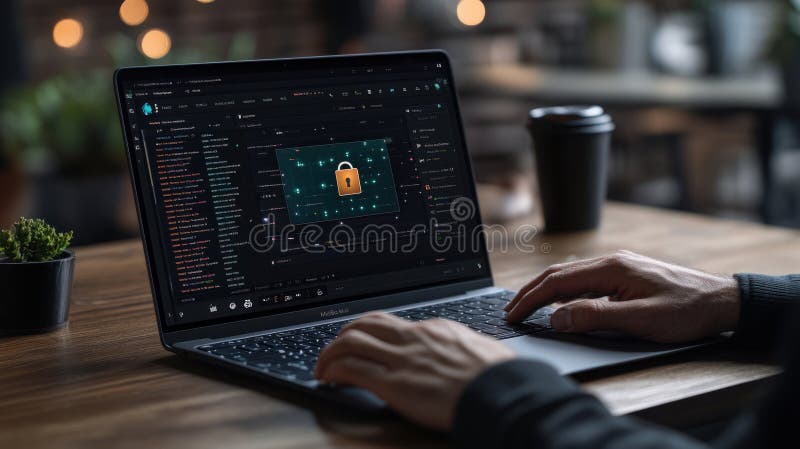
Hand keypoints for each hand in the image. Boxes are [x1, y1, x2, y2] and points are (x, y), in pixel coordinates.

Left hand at [314, 312, 513, 430]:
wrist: (503, 391)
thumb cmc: (500, 376)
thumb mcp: (480, 350)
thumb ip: (461, 348)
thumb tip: (460, 352)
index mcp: (436, 329)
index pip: (395, 323)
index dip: (374, 333)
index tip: (367, 343)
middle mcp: (415, 337)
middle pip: (367, 323)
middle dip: (344, 334)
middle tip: (335, 348)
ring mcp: (403, 359)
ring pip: (351, 341)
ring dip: (330, 352)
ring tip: (323, 366)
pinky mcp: (394, 384)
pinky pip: (352, 369)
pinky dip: (334, 370)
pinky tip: (329, 378)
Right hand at [504, 250, 740, 342]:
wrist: (723, 300)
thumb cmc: (686, 311)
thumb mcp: (640, 320)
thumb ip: (595, 317)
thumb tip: (557, 318)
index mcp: (610, 269)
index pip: (557, 282)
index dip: (530, 299)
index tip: (512, 314)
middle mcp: (611, 262)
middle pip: (558, 274)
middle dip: (530, 292)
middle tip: (511, 311)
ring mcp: (618, 266)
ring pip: (570, 274)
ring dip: (545, 290)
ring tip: (527, 306)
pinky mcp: (625, 273)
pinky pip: (585, 279)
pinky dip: (564, 290)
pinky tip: (561, 302)